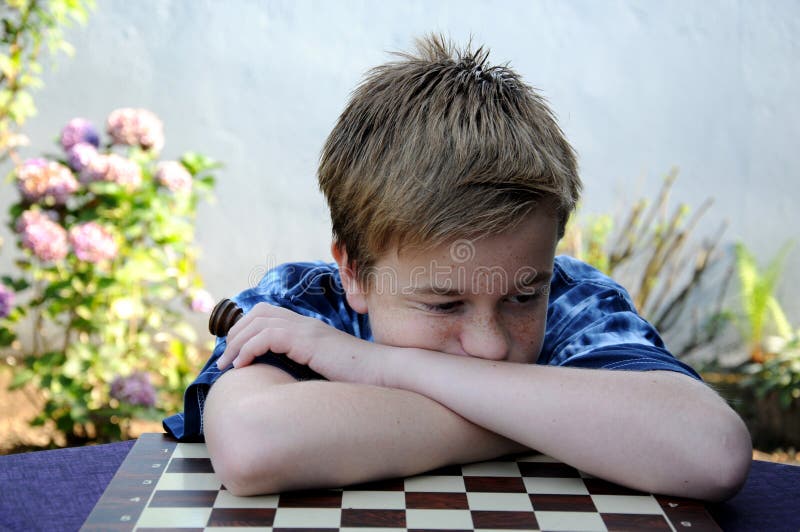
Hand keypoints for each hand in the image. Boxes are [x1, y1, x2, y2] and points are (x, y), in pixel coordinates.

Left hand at [215, 302, 387, 385]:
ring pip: (258, 322)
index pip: (269, 313)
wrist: (385, 374)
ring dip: (237, 343)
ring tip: (227, 365)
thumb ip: (306, 368)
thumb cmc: (360, 380)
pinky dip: (249, 349)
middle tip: (224, 358)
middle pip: (258, 313)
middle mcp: (306, 324)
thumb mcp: (326, 371)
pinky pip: (268, 336)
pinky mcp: (309, 341)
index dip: (246, 327)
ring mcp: (308, 330)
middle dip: (235, 333)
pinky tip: (242, 366)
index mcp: (309, 329)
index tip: (234, 351)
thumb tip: (283, 384)